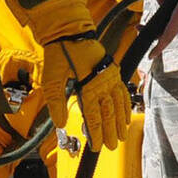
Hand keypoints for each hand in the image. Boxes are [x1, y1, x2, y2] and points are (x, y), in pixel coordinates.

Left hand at [40, 36, 130, 150]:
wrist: (69, 31)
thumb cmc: (59, 52)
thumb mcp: (51, 77)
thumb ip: (55, 101)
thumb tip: (60, 123)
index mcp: (88, 85)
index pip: (94, 115)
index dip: (96, 133)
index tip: (96, 146)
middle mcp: (103, 82)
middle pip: (109, 112)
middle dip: (110, 132)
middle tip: (112, 147)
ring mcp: (110, 76)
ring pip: (118, 103)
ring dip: (120, 121)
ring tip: (121, 135)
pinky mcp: (112, 70)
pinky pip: (122, 91)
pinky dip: (125, 105)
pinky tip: (126, 114)